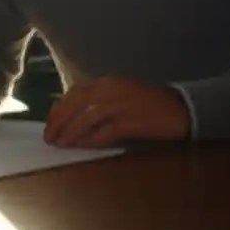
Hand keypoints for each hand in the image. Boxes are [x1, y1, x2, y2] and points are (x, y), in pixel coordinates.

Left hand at [44, 77, 190, 147]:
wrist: (180, 109)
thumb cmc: (148, 104)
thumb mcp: (120, 95)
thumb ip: (98, 101)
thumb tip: (72, 116)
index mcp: (108, 82)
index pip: (75, 93)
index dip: (59, 109)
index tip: (50, 122)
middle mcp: (112, 90)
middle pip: (76, 104)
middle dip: (58, 121)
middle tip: (49, 137)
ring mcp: (121, 105)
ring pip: (86, 118)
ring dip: (70, 133)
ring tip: (61, 144)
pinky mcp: (131, 122)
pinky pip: (104, 132)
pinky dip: (89, 140)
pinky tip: (80, 147)